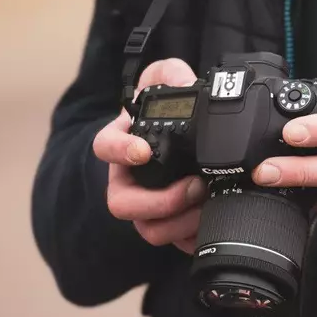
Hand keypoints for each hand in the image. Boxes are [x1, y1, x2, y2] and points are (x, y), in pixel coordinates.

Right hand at [93, 58, 206, 253]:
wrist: (190, 136)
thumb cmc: (169, 109)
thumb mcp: (167, 81)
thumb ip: (172, 74)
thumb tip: (185, 81)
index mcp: (122, 143)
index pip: (104, 147)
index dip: (119, 152)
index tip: (142, 151)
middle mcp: (129, 179)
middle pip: (122, 204)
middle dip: (158, 202)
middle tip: (193, 186)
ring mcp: (146, 204)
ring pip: (148, 229)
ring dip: (178, 223)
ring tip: (207, 205)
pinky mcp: (169, 223)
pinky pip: (174, 242)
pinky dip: (191, 239)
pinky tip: (212, 225)